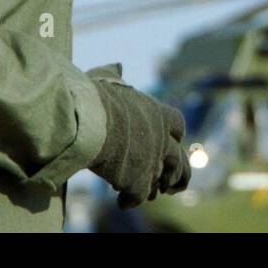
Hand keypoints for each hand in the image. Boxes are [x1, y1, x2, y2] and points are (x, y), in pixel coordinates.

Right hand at [85, 63, 191, 208]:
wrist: (88, 123)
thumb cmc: (94, 98)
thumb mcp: (107, 80)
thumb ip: (114, 75)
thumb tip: (118, 65)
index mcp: (158, 113)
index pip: (178, 125)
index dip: (174, 135)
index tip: (170, 142)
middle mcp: (162, 138)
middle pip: (180, 158)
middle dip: (175, 170)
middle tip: (169, 181)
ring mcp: (153, 161)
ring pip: (165, 180)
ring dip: (157, 188)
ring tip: (149, 195)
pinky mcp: (138, 181)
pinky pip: (139, 197)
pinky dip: (131, 201)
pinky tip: (122, 202)